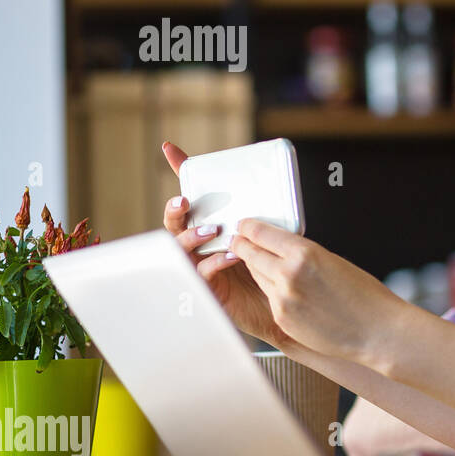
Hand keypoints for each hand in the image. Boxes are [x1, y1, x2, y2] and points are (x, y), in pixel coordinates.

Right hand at [161, 141, 286, 345]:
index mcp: (211, 228)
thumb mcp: (269, 236)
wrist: (283, 307)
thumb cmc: (274, 269)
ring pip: (180, 249)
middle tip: (186, 202)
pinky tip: (230, 255)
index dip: (180, 173)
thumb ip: (263, 216)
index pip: (193, 197)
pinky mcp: (209, 290)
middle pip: (175, 224)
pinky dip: (214, 261)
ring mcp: (200, 268)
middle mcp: (199, 246)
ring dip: (193, 236)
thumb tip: (274, 184)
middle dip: (176, 211)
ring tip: (212, 229)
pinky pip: (202, 273)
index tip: (171, 149)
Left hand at [228, 218, 405, 365]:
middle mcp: (288, 275)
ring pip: (257, 276)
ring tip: (263, 264)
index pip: (261, 233)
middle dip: (242, 246)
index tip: (244, 225)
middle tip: (239, 241)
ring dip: (257, 268)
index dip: (248, 227)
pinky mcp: (281, 319)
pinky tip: (285, 290)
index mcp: (304, 254)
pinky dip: (272, 291)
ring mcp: (282, 300)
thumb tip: (282, 250)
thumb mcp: (334, 261)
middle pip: (249, 253)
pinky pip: (270, 298)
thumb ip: (304, 254)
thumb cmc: (365, 296)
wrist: (376, 331)